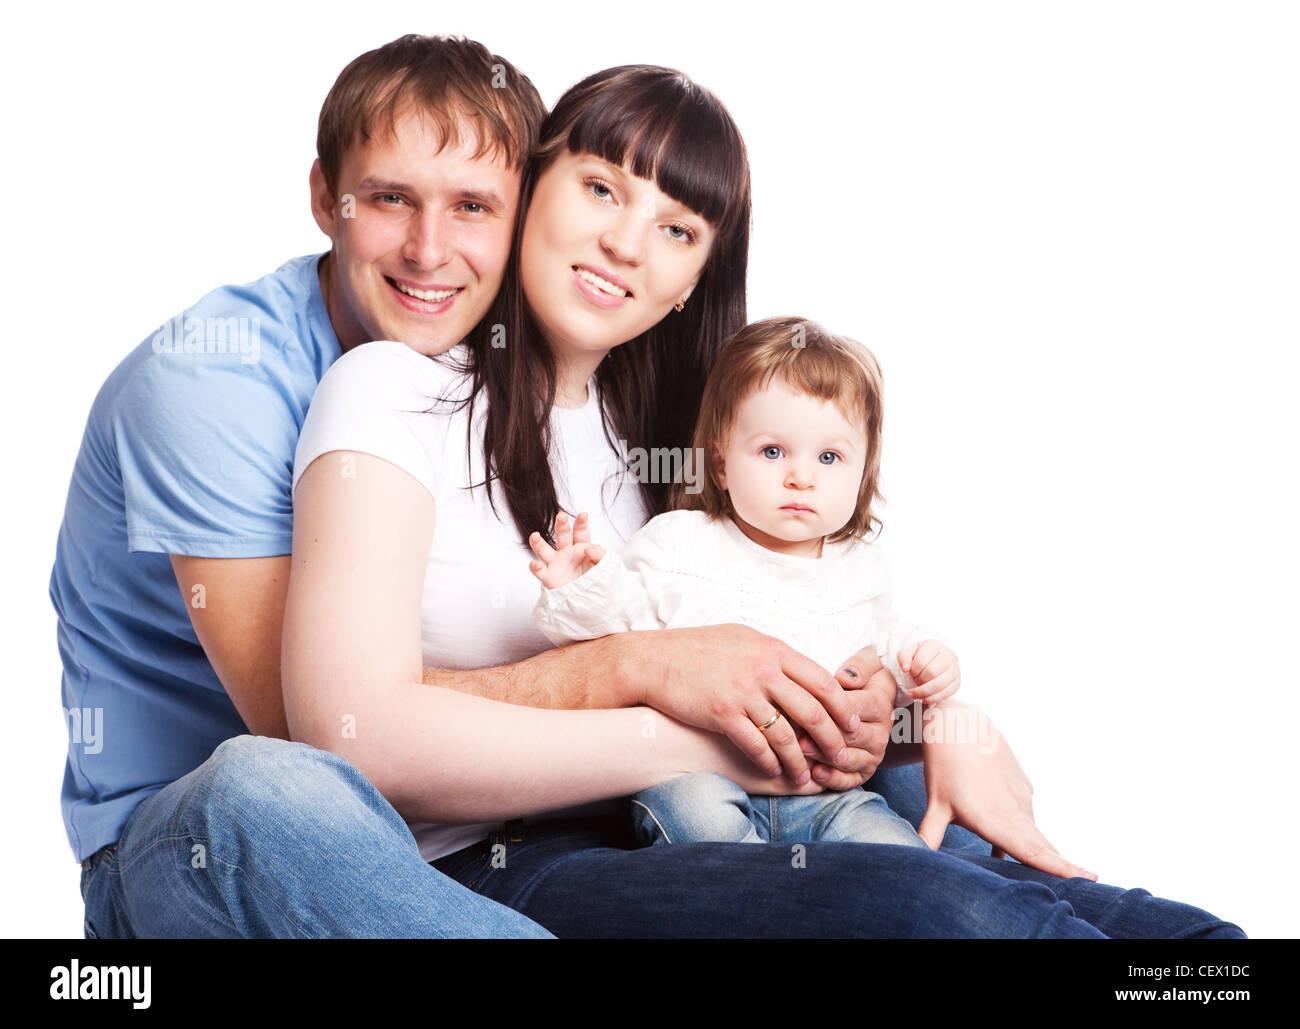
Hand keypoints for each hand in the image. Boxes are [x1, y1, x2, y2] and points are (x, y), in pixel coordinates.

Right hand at [528, 512, 605, 588]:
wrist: (590, 600)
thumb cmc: (595, 579)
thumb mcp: (604, 565)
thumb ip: (599, 554)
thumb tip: (589, 548)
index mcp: (581, 547)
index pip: (581, 532)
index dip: (581, 523)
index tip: (583, 515)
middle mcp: (567, 553)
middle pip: (562, 536)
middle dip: (562, 526)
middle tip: (561, 516)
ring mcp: (556, 564)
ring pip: (544, 551)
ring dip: (538, 543)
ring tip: (535, 536)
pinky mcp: (549, 577)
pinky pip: (539, 571)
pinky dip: (535, 567)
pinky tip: (535, 564)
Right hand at [624, 624, 862, 785]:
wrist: (655, 659)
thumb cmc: (698, 649)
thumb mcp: (743, 639)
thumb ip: (773, 655)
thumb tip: (800, 670)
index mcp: (773, 650)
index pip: (822, 680)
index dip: (843, 706)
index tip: (854, 724)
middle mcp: (763, 670)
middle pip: (813, 710)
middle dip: (833, 739)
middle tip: (842, 757)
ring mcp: (743, 692)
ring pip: (786, 735)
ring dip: (801, 760)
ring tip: (808, 776)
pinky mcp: (722, 713)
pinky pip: (756, 745)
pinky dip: (769, 763)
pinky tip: (775, 771)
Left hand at [799, 647, 897, 790]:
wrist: (865, 705)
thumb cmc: (860, 680)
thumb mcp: (866, 663)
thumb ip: (859, 666)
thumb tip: (846, 678)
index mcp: (881, 704)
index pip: (856, 707)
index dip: (833, 707)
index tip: (809, 705)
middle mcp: (881, 732)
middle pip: (851, 735)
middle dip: (824, 734)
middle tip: (796, 731)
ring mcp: (873, 754)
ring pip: (849, 759)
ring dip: (824, 756)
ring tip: (800, 750)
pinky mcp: (863, 772)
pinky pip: (851, 780)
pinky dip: (833, 779)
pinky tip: (814, 773)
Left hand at [898, 639, 959, 703]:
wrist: (935, 659)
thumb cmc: (921, 656)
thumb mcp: (909, 652)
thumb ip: (903, 657)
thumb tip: (905, 668)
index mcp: (934, 646)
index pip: (921, 662)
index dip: (913, 671)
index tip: (910, 672)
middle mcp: (948, 656)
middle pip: (931, 673)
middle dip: (919, 680)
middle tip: (914, 680)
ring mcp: (955, 670)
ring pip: (939, 685)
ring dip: (923, 692)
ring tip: (915, 693)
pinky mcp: (957, 683)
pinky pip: (946, 694)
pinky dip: (932, 698)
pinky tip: (923, 698)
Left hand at [914, 701, 1098, 880]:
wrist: (961, 723)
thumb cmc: (944, 766)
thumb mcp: (936, 803)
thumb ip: (930, 834)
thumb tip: (916, 852)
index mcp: (998, 819)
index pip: (1033, 851)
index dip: (1061, 868)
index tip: (1090, 878)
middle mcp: (1016, 810)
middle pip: (1043, 846)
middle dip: (1063, 868)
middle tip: (1085, 883)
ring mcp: (1022, 797)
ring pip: (1034, 831)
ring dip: (1040, 851)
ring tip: (1049, 872)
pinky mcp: (1022, 787)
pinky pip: (1026, 816)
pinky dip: (1026, 831)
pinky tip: (1010, 846)